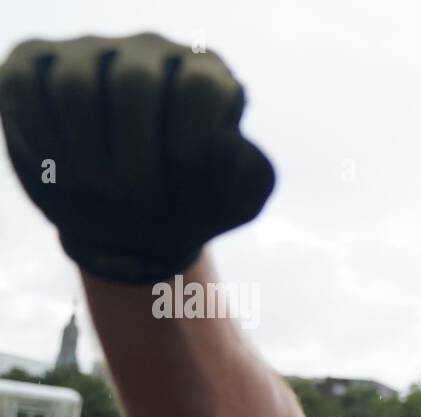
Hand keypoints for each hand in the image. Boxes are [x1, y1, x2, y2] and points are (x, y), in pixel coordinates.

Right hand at [0, 33, 274, 283]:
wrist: (132, 219)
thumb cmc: (192, 204)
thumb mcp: (236, 201)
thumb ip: (253, 177)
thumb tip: (233, 147)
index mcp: (205, 74)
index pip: (199, 84)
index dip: (188, 141)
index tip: (184, 188)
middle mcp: (149, 52)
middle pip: (134, 81)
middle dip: (133, 153)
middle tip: (135, 200)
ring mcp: (90, 52)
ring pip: (76, 84)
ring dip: (85, 151)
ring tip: (97, 190)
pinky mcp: (37, 63)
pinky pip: (27, 86)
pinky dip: (41, 138)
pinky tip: (60, 171)